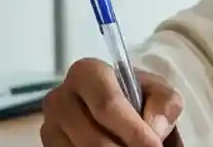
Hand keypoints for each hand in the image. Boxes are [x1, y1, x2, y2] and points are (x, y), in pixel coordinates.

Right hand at [41, 58, 184, 145]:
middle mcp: (61, 98)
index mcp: (87, 73)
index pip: (107, 105)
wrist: (118, 109)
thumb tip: (153, 128)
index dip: (133, 131)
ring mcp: (50, 125)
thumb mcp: (158, 92)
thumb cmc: (138, 98)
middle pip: (93, 137)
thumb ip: (163, 103)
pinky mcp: (48, 145)